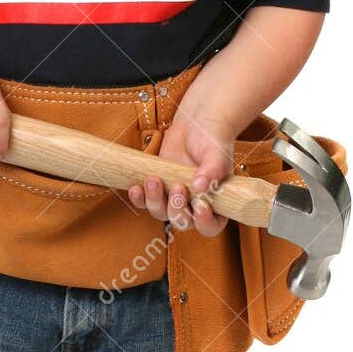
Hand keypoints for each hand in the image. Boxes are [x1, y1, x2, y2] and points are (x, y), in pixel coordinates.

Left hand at [127, 108, 234, 237]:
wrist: (196, 125)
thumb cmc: (213, 141)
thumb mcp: (217, 155)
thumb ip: (213, 171)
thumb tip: (200, 187)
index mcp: (216, 204)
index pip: (212, 226)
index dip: (204, 222)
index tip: (200, 205)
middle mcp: (194, 206)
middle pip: (183, 222)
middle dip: (176, 209)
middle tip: (177, 187)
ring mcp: (174, 199)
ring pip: (161, 213)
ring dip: (154, 201)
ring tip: (154, 179)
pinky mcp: (158, 189)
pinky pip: (144, 202)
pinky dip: (138, 198)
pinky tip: (135, 188)